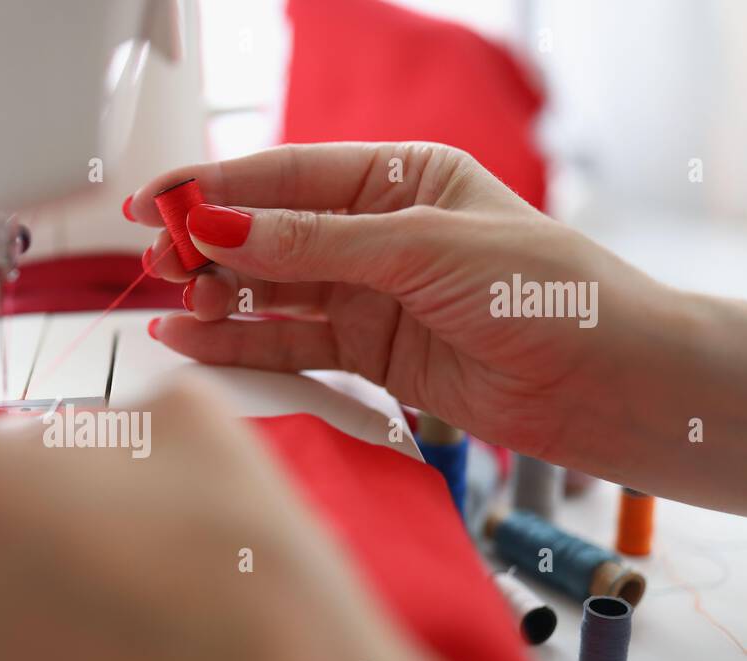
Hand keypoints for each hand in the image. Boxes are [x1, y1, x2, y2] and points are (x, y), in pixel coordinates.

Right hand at [127, 143, 746, 512]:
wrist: (605, 384)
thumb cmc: (548, 292)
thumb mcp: (423, 249)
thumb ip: (318, 244)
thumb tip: (226, 228)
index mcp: (400, 178)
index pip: (286, 176)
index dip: (214, 187)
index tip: (155, 201)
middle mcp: (377, 234)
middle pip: (268, 234)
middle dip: (207, 245)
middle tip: (156, 259)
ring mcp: (369, 296)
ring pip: (270, 291)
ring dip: (216, 297)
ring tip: (173, 306)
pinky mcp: (368, 354)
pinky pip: (288, 342)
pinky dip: (240, 342)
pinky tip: (195, 339)